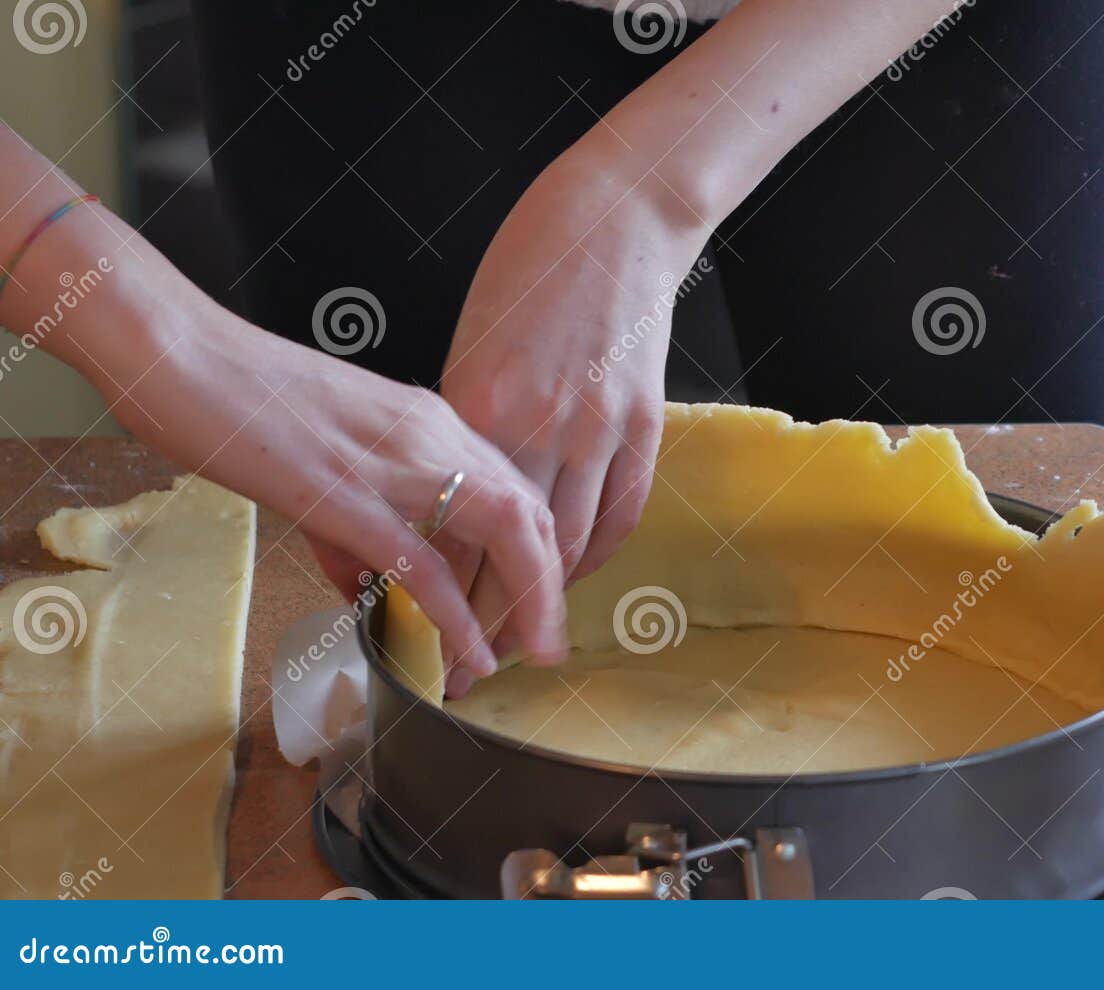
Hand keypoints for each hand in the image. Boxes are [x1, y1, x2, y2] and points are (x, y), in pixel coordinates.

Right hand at [81, 286, 567, 697]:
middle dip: (549, 585)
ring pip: (500, 535)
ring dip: (520, 606)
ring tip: (524, 658)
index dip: (538, 549)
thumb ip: (356, 519)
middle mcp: (429, 434)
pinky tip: (466, 657)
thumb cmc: (240, 392)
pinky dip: (454, 619)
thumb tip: (367, 583)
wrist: (177, 347)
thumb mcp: (328, 451)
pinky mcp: (343, 496)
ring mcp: (391, 464)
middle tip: (546, 642)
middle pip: (529, 513)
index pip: (515, 486)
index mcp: (429, 418)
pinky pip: (422, 567)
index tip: (535, 599)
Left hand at [442, 149, 707, 653]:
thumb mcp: (470, 343)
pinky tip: (575, 574)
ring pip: (570, 544)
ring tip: (521, 639)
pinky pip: (621, 512)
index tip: (421, 633)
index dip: (437, 593)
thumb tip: (438, 493)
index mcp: (478, 404)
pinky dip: (597, 553)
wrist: (615, 218)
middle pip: (510, 553)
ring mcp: (600, 426)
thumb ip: (457, 424)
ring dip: (544, 601)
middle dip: (488, 621)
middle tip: (472, 667)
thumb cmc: (530, 267)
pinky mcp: (644, 422)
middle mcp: (540, 425)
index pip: (453, 524)